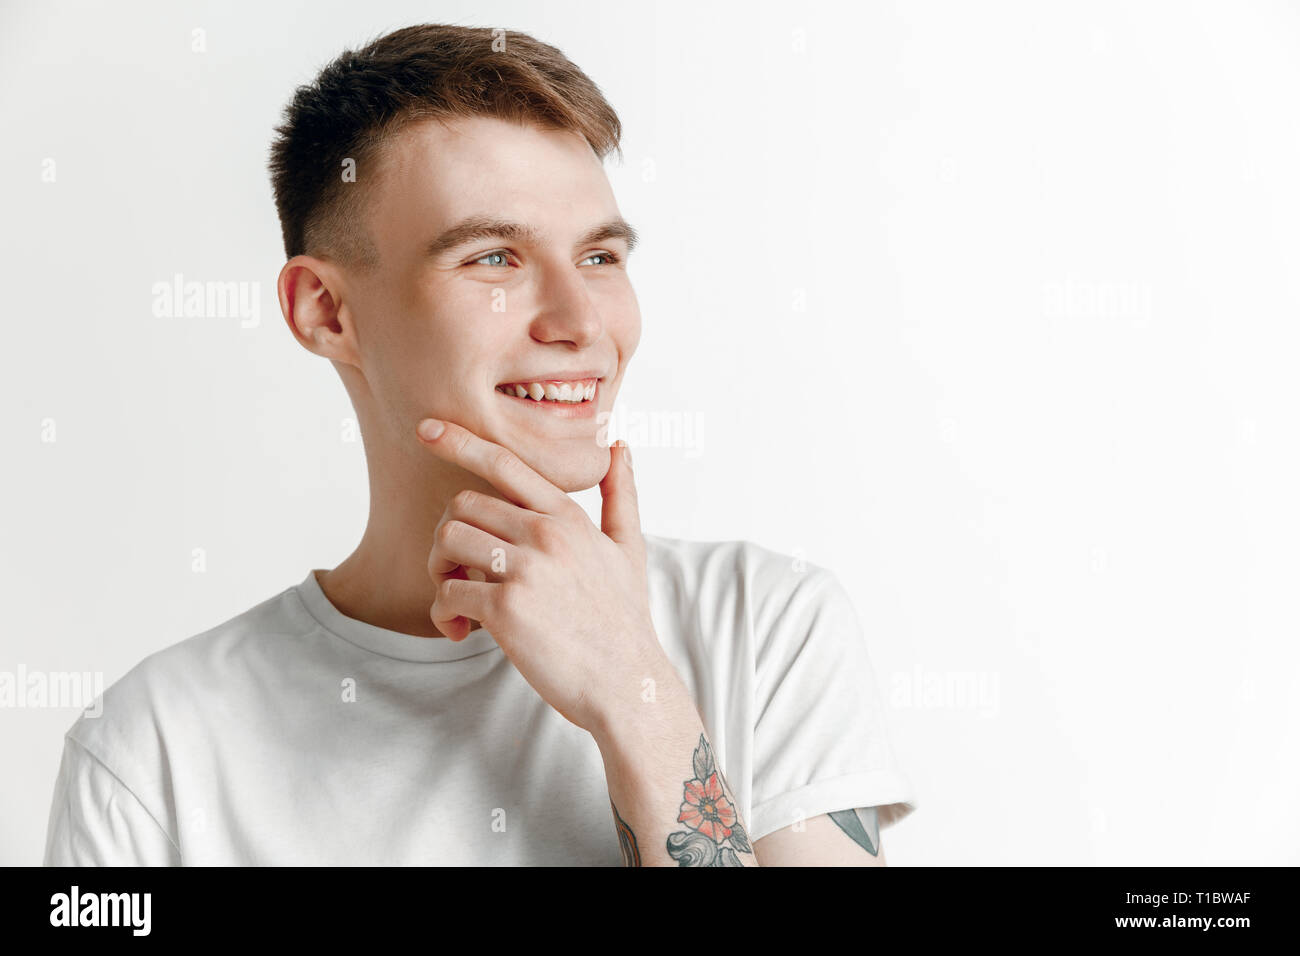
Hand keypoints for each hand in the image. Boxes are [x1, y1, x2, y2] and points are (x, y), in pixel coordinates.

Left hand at [415, 418, 669, 735]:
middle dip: (447, 537)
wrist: (627, 683)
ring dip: (438, 571)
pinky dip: (443, 614)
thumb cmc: (624, 620)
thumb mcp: (631, 549)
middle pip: (461, 504)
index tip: (427, 428)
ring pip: (446, 541)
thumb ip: (621, 495)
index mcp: (568, 516)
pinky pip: (446, 594)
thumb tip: (620, 447)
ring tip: (458, 599)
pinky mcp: (507, 610)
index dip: (460, 441)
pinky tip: (463, 631)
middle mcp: (546, 534)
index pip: (504, 464)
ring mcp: (526, 570)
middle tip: (458, 572)